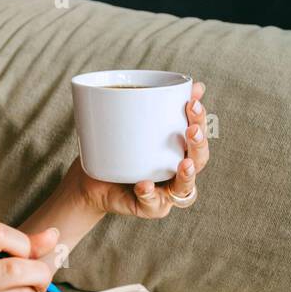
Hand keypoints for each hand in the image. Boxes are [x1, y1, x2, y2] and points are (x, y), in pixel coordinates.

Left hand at [77, 80, 209, 219]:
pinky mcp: (149, 208)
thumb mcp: (135, 124)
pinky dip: (149, 194)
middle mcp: (178, 172)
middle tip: (192, 129)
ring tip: (184, 163)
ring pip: (186, 187)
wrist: (90, 179)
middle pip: (200, 160)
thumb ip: (159, 105)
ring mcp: (166, 192)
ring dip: (187, 174)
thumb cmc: (117, 149)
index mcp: (179, 150)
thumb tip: (194, 84)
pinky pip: (154, 205)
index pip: (198, 135)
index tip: (192, 101)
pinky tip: (144, 184)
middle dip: (199, 145)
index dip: (201, 119)